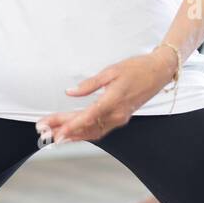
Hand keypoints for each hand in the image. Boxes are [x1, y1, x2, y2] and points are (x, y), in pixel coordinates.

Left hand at [36, 50, 176, 145]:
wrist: (159, 72)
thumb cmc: (136, 68)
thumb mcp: (111, 71)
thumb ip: (89, 84)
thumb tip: (70, 93)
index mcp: (114, 101)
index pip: (88, 118)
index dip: (71, 126)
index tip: (57, 132)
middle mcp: (117, 114)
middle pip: (86, 127)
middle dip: (63, 130)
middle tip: (44, 131)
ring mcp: (119, 118)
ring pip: (92, 132)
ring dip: (72, 134)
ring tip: (52, 134)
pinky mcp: (120, 118)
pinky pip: (99, 130)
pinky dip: (84, 133)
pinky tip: (72, 134)